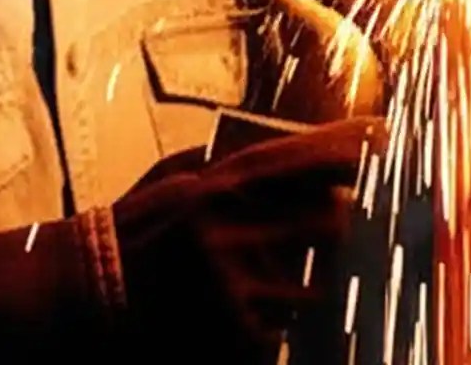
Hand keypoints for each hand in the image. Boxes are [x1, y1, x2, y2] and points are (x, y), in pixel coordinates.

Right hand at [0, 119, 378, 364]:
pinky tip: (274, 313)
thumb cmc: (130, 232)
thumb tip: (296, 149)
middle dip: (361, 219)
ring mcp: (239, 287)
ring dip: (330, 278)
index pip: (306, 157)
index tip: (388, 134)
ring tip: (325, 274)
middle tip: (379, 215)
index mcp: (216, 185)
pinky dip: (294, 321)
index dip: (354, 144)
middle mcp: (233, 231)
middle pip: (335, 218)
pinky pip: (294, 327)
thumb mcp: (172, 180)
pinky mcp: (242, 337)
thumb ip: (228, 164)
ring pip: (322, 279)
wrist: (82, 299)